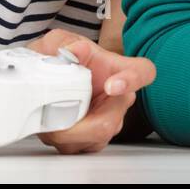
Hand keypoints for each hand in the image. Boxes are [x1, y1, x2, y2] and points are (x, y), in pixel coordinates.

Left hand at [26, 28, 155, 153]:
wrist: (51, 74)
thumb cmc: (65, 56)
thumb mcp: (62, 41)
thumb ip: (66, 44)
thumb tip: (71, 52)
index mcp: (121, 69)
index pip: (142, 72)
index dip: (131, 80)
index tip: (112, 85)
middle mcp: (119, 99)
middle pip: (110, 122)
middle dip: (80, 123)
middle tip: (55, 112)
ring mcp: (107, 121)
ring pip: (92, 138)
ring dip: (65, 132)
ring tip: (47, 114)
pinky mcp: (90, 140)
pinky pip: (77, 147)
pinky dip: (58, 137)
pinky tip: (49, 123)